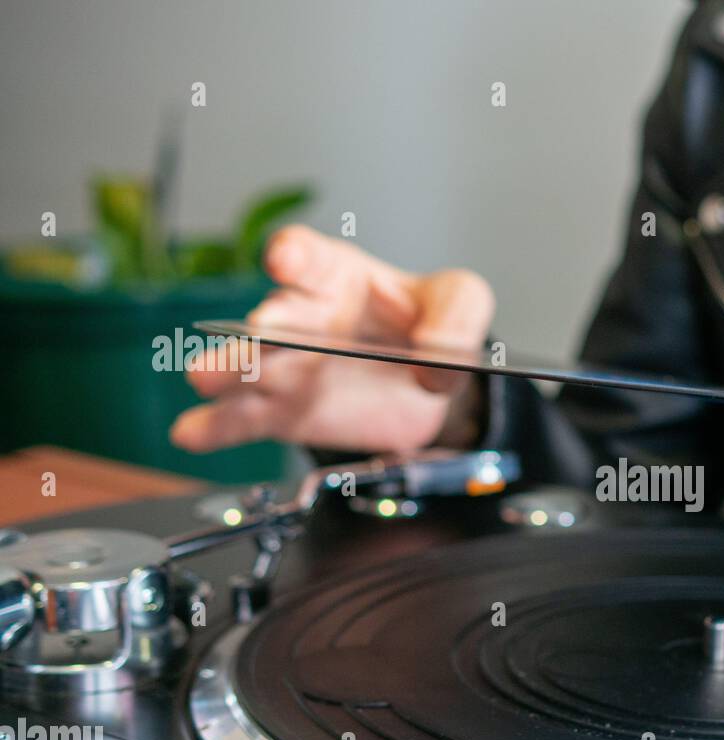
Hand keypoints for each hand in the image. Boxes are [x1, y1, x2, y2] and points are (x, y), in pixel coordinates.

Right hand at [170, 225, 494, 453]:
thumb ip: (456, 321)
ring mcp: (286, 368)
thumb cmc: (430, 325)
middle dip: (266, 324)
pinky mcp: (284, 413)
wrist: (428, 386)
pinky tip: (192, 432)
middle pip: (274, 316)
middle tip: (262, 331)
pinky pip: (243, 420)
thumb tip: (434, 361)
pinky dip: (215, 427)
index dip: (295, 254)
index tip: (287, 258)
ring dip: (225, 370)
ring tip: (208, 377)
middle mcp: (301, 318)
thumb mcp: (461, 302)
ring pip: (245, 368)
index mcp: (337, 276)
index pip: (307, 257)